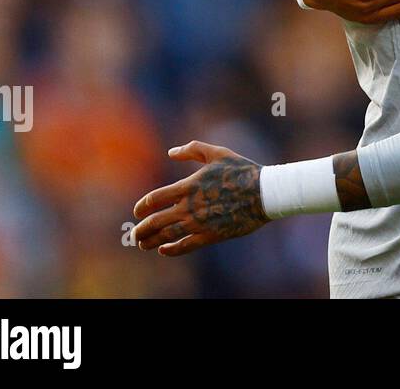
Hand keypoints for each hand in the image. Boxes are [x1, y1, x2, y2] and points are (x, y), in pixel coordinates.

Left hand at [132, 141, 266, 256]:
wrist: (264, 193)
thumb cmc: (242, 170)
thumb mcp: (218, 153)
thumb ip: (193, 149)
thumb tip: (172, 152)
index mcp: (188, 186)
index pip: (154, 199)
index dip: (142, 206)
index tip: (137, 211)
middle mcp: (189, 206)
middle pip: (155, 222)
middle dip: (141, 230)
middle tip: (134, 235)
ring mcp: (199, 222)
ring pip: (166, 236)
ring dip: (151, 241)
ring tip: (143, 244)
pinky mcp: (210, 235)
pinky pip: (185, 246)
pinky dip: (171, 250)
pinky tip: (164, 250)